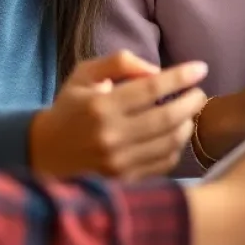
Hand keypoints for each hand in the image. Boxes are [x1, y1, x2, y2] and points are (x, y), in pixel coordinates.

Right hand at [29, 51, 207, 179]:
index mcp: (101, 106)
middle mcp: (111, 136)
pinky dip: (176, 147)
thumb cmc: (70, 108)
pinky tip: (175, 134)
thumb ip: (120, 63)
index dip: (181, 77)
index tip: (201, 68)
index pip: (151, 89)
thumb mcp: (86, 73)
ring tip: (188, 112)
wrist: (43, 154)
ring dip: (187, 124)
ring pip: (169, 143)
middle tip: (200, 92)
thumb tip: (156, 71)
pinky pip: (163, 164)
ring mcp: (118, 164)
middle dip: (192, 102)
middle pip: (167, 118)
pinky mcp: (123, 182)